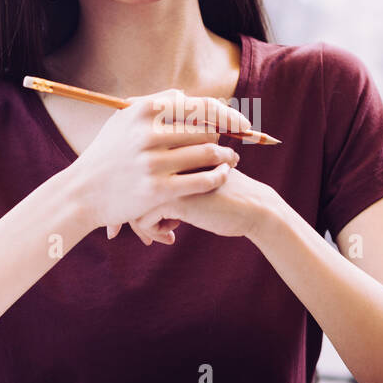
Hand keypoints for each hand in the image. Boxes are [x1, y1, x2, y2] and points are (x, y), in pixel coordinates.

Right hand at [70, 88, 253, 234]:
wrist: (81, 193)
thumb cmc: (105, 155)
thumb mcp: (122, 121)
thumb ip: (153, 104)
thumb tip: (184, 95)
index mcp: (143, 111)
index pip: (199, 106)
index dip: (227, 114)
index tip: (241, 122)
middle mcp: (148, 134)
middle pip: (207, 129)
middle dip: (227, 137)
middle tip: (236, 144)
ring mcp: (153, 163)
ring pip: (208, 154)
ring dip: (227, 157)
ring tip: (233, 160)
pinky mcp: (158, 190)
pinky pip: (202, 180)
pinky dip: (219, 176)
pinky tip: (223, 176)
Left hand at [122, 165, 276, 243]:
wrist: (254, 208)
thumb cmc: (221, 195)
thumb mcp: (191, 179)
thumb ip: (166, 178)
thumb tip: (130, 200)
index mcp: (169, 146)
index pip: (133, 170)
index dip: (132, 194)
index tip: (141, 215)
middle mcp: (166, 156)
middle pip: (129, 185)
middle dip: (130, 212)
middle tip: (138, 230)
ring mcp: (169, 175)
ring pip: (133, 202)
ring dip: (142, 224)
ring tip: (161, 232)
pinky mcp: (175, 197)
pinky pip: (144, 219)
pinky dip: (154, 231)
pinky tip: (172, 235)